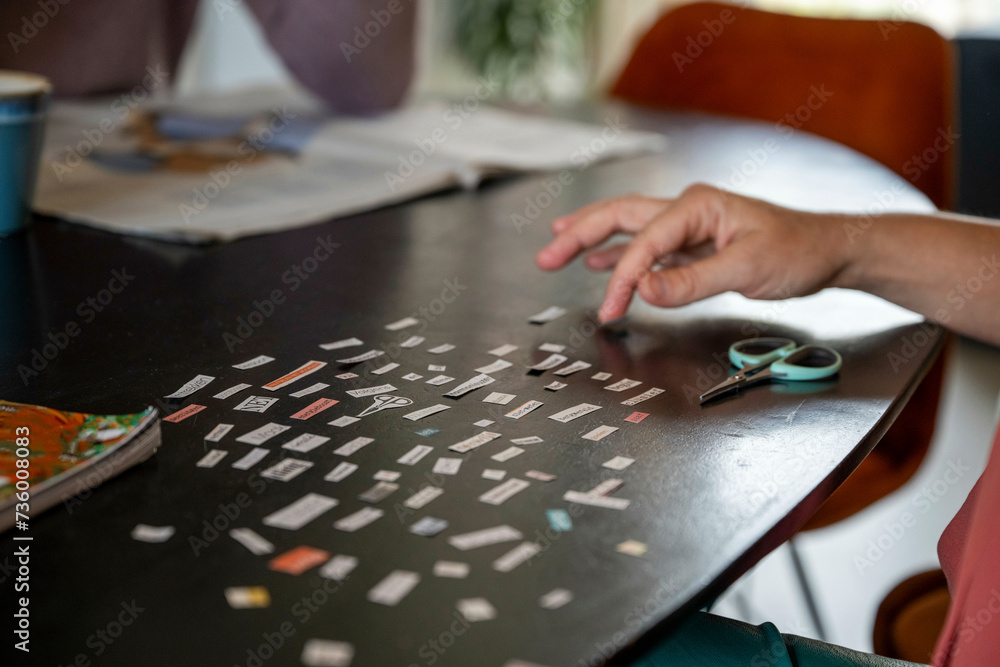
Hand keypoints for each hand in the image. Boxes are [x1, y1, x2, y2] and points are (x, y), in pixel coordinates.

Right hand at [535, 184, 850, 321]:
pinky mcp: (694, 246)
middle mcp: (688, 209)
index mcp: (698, 206)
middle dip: (579, 233)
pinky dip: (619, 255)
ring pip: (628, 228)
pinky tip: (598, 263)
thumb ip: (691, 281)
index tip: (611, 308)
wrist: (829, 251)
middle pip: (620, 216)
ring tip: (556, 249)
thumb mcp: (747, 269)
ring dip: (591, 238)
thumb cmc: (798, 251)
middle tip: (546, 255)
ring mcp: (689, 226)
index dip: (622, 276)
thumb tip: (642, 290)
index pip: (645, 242)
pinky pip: (646, 247)